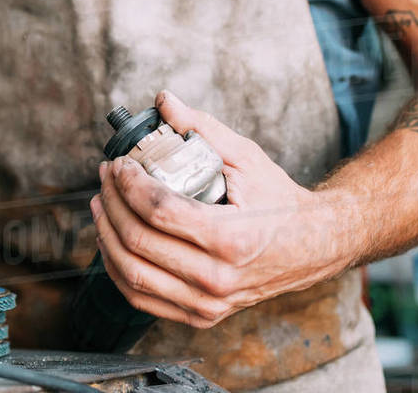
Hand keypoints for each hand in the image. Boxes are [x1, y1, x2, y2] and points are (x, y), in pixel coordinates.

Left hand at [90, 90, 353, 328]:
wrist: (315, 247)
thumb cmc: (281, 202)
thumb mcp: (247, 159)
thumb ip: (203, 129)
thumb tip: (165, 101)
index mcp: (231, 238)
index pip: (158, 210)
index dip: (128, 183)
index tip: (119, 163)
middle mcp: (218, 278)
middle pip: (138, 241)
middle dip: (111, 202)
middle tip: (106, 177)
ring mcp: (208, 303)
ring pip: (133, 275)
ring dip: (106, 236)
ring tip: (101, 205)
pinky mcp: (202, 315)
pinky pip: (142, 299)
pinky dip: (118, 269)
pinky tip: (111, 241)